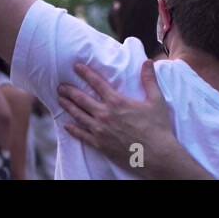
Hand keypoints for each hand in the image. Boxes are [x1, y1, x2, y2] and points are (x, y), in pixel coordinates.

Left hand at [57, 60, 176, 174]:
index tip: (76, 67)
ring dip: (68, 106)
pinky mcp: (100, 145)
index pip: (97, 83)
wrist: (157, 155)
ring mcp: (100, 130)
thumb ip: (149, 80)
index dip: (85, 73)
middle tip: (61, 86)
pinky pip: (82, 135)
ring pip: (79, 115)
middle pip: (82, 99)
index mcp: (117, 102)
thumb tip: (148, 62)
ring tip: (60, 100)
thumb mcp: (156, 101)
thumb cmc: (158, 128)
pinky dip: (73, 130)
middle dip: (70, 91)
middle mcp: (105, 114)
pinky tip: (66, 126)